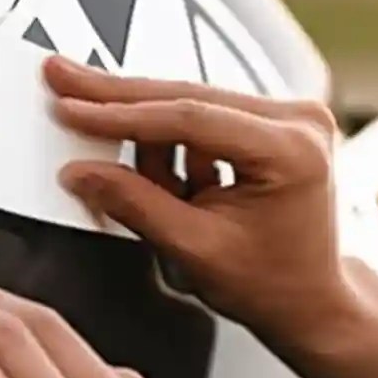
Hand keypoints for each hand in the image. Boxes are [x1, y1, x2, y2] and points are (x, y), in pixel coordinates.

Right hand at [44, 55, 352, 351]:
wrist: (313, 300)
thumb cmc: (273, 285)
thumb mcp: (195, 251)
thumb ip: (135, 204)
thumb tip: (82, 172)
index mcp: (292, 149)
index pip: (190, 117)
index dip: (122, 115)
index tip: (73, 108)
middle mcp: (298, 120)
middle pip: (187, 95)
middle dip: (117, 96)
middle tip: (64, 77)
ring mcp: (288, 115)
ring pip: (190, 105)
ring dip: (151, 138)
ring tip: (172, 197)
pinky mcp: (270, 120)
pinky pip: (203, 117)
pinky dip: (170, 142)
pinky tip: (178, 182)